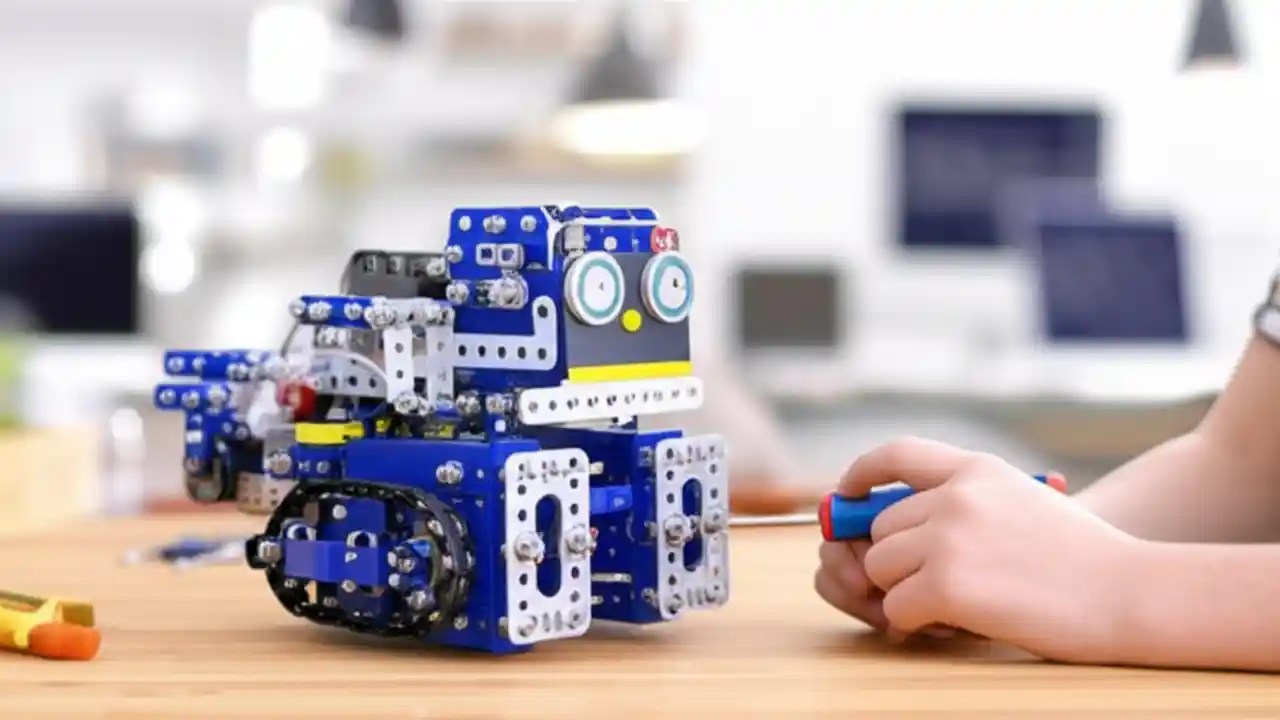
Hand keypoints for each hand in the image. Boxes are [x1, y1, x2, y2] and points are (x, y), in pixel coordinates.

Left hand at [820, 437, 1141, 663]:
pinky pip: (895, 607)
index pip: (895, 455)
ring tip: (951, 606)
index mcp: (976, 469)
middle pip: (882, 527)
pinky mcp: (946, 585)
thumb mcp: (1021, 501)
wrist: (1130, 592)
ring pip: (881, 568)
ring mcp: (948, 538)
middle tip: (935, 586)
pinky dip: (913, 623)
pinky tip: (952, 624)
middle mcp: (956, 495)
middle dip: (898, 560)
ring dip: (905, 593)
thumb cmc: (1082, 558)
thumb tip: (894, 524)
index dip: (861, 474)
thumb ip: (964, 501)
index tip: (847, 495)